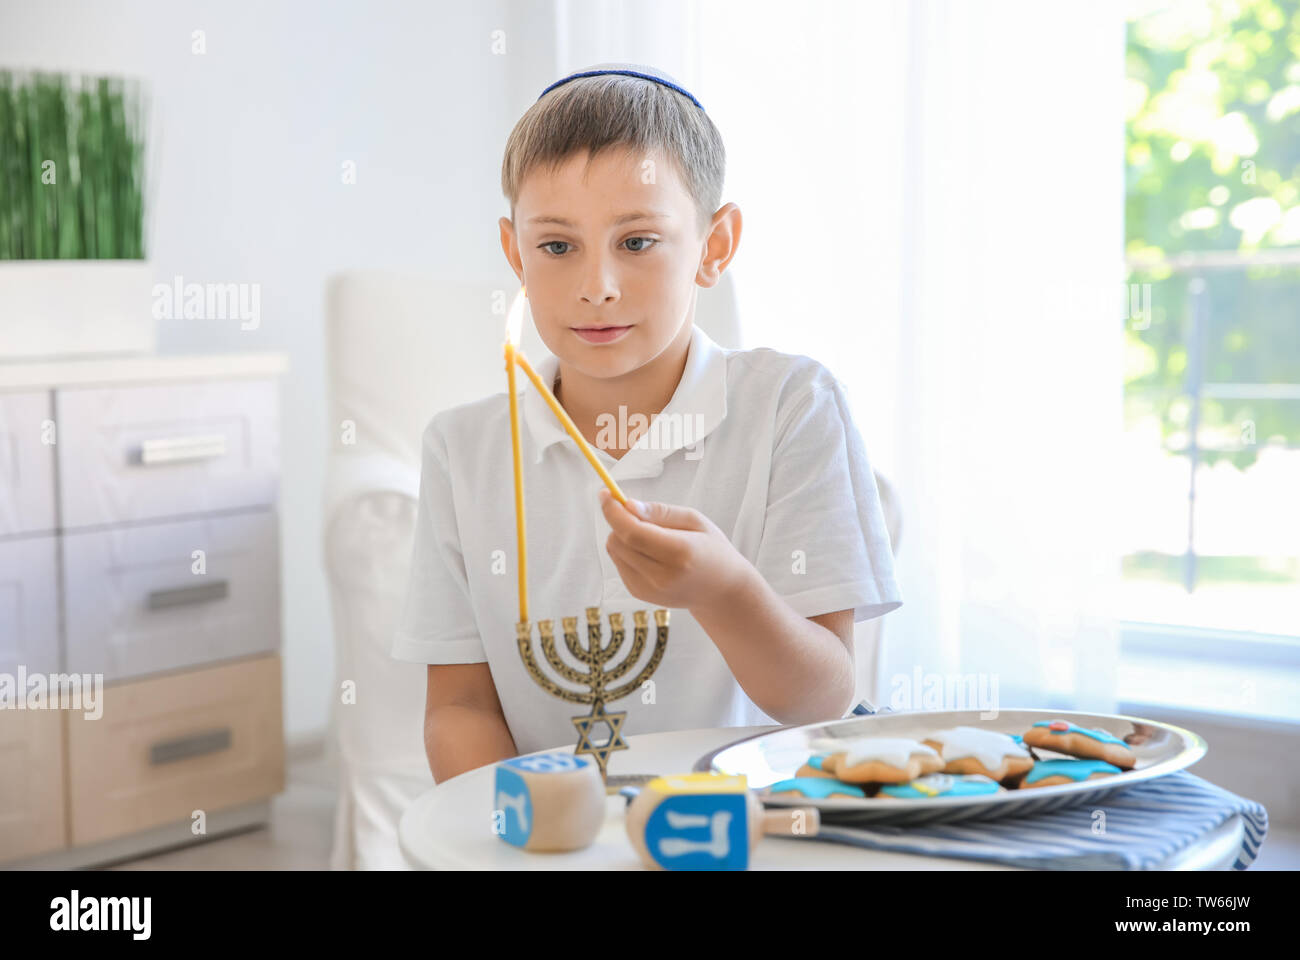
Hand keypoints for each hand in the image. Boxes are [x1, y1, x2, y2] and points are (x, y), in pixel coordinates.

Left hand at [598, 488, 754, 612]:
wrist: (720, 590)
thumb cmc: (711, 549)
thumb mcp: (695, 520)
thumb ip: (661, 512)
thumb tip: (629, 505)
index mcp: (680, 553)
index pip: (633, 532)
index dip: (614, 512)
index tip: (606, 494)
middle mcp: (662, 575)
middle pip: (618, 541)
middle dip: (618, 520)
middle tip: (635, 512)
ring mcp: (649, 588)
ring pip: (614, 551)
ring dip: (622, 536)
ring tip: (651, 536)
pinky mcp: (640, 594)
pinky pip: (619, 562)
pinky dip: (627, 551)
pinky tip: (649, 552)